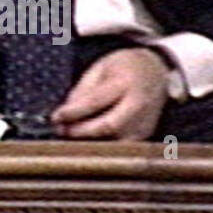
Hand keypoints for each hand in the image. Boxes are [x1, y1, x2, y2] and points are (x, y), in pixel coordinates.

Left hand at [51, 47, 168, 139]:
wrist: (156, 71)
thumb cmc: (124, 67)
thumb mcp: (100, 67)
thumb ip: (83, 89)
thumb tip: (65, 112)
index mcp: (125, 82)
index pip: (96, 101)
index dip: (73, 112)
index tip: (55, 117)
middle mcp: (139, 104)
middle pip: (109, 126)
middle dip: (82, 131)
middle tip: (61, 130)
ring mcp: (146, 122)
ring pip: (116, 141)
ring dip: (91, 141)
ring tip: (71, 134)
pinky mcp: (147, 134)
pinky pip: (122, 145)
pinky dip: (104, 144)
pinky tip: (88, 140)